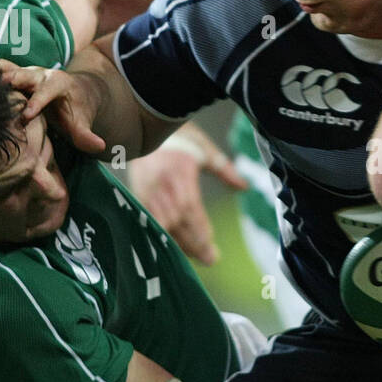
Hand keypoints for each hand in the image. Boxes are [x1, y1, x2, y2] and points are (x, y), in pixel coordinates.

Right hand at [3, 63, 105, 153]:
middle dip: (7, 84)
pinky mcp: (10, 74)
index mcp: (57, 83)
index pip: (46, 92)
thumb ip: (87, 136)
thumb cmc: (76, 111)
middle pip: (20, 75)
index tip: (26, 116)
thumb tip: (101, 147)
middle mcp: (38, 74)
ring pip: (3, 69)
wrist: (74, 92)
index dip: (36, 103)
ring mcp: (22, 72)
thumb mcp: (83, 124)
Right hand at [129, 125, 246, 265]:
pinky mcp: (136, 194)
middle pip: (177, 220)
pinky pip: (148, 220)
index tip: (211, 246)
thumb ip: (224, 170)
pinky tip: (172, 247)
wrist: (144, 122)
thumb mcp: (204, 150)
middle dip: (193, 242)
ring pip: (161, 224)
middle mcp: (162, 184)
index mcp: (180, 172)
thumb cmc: (180, 138)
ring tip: (196, 257)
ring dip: (178, 243)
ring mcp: (147, 190)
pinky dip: (161, 235)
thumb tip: (244, 188)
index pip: (190, 207)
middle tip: (211, 259)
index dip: (200, 229)